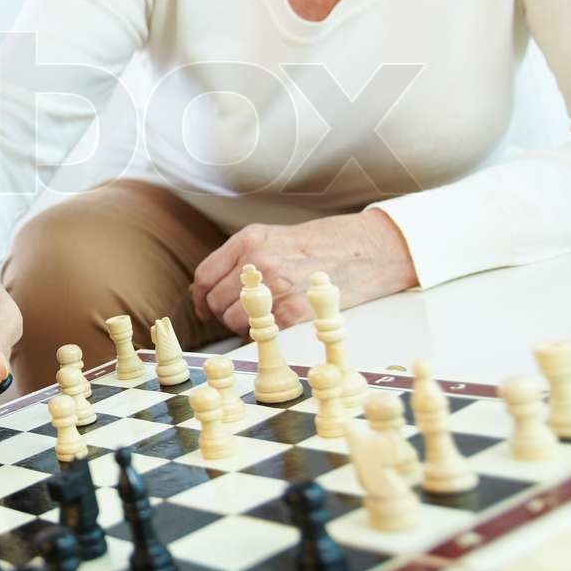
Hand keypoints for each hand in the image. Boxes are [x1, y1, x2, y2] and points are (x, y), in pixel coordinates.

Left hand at [189, 210, 418, 335]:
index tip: (204, 307)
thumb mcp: (273, 237)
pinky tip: (282, 322)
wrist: (370, 250)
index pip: (204, 276)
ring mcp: (276, 288)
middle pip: (215, 301)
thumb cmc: (322, 245)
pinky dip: (267, 333)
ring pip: (234, 320)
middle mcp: (258, 262)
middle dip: (224, 312)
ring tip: (268, 316)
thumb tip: (205, 293)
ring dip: (244, 325)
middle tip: (244, 313)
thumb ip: (239, 259)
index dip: (200, 297)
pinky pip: (261, 333)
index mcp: (249, 240)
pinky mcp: (295, 313)